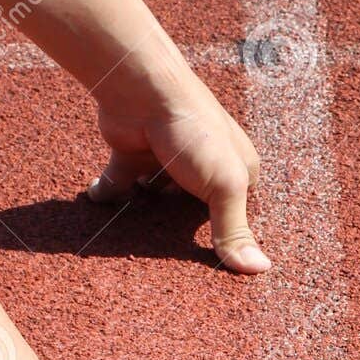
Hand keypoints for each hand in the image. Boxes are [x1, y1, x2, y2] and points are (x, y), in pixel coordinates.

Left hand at [88, 70, 269, 273]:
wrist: (141, 89)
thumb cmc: (194, 132)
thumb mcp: (225, 185)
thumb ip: (234, 229)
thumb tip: (260, 269)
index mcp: (237, 170)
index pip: (236, 215)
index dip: (226, 237)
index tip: (214, 267)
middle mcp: (203, 164)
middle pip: (194, 210)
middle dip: (182, 230)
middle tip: (170, 260)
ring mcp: (166, 161)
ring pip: (157, 200)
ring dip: (146, 214)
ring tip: (137, 239)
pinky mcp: (133, 156)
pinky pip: (119, 185)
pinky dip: (107, 195)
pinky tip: (98, 202)